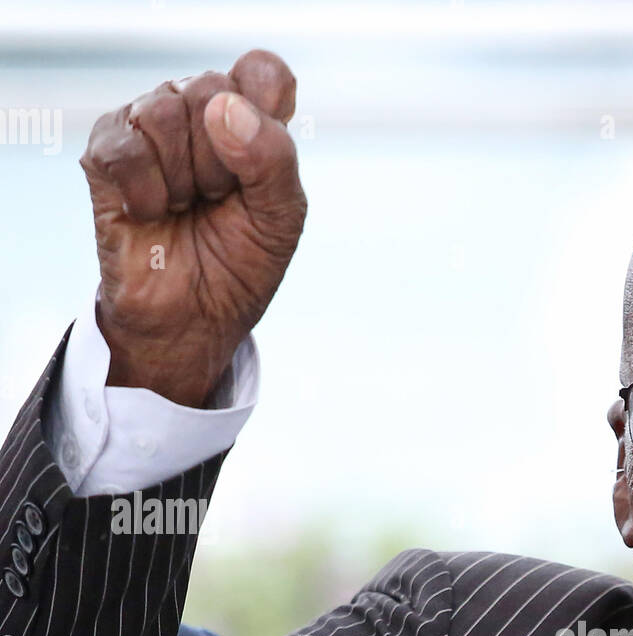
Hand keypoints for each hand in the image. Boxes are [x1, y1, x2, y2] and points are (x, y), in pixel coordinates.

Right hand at [80, 49, 305, 406]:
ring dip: (184, 179)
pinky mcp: (106, 154)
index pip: (261, 72)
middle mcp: (196, 113)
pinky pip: (126, 146)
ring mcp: (147, 128)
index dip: (265, 108)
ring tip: (185, 208)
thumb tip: (224, 109)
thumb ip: (274, 159)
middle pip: (213, 89)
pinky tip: (153, 213)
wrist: (192, 321)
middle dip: (225, 163)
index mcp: (248, 122)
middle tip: (218, 202)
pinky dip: (147, 191)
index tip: (260, 164)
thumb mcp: (281, 219)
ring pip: (163, 110)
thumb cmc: (239, 267)